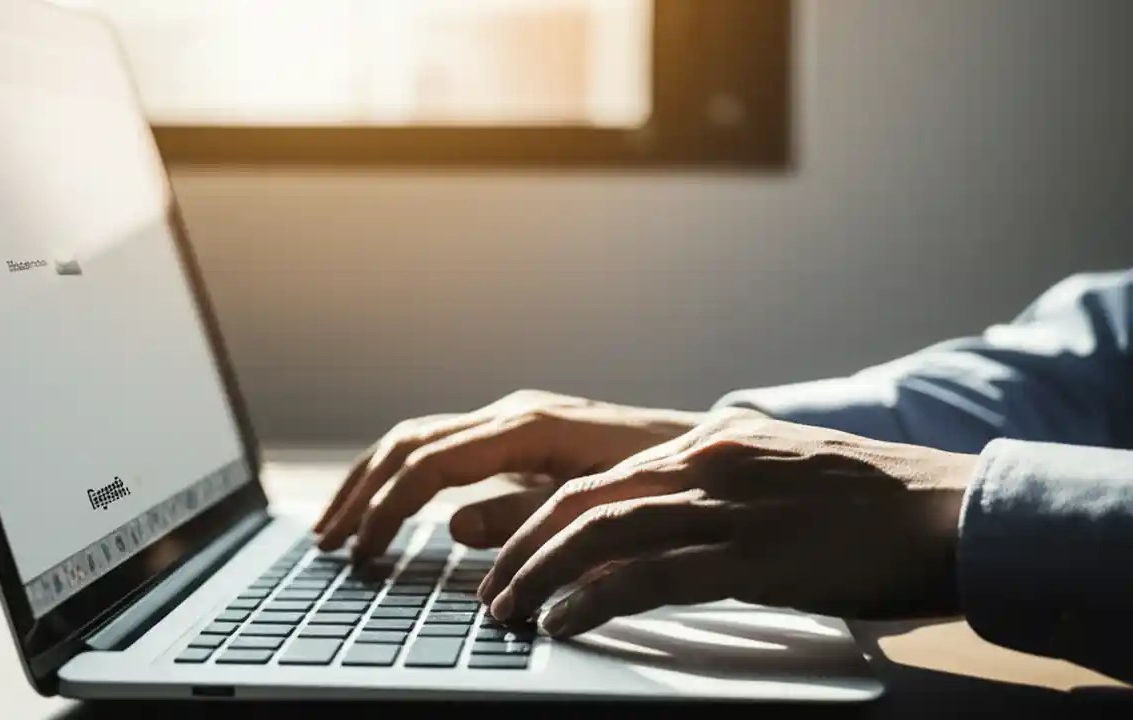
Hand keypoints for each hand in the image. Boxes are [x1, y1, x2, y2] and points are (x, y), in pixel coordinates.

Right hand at [313, 389, 705, 560]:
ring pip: (420, 440)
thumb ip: (531, 519)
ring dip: (374, 481)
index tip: (362, 552)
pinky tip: (393, 508)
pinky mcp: (520, 437)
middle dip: (363, 492)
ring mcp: (514, 422)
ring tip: (340, 526)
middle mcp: (513, 415)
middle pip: (410, 443)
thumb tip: (454, 528)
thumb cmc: (668, 482)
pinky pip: (444, 450)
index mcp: (529, 428)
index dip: (388, 509)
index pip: (430, 463)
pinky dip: (405, 478)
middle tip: (330, 542)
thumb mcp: (605, 508)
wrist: (712, 451)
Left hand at [478, 408, 978, 635]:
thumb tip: (659, 526)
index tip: (508, 551)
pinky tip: (563, 619)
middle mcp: (708, 461)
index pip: (600, 476)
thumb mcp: (775, 481)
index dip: (541, 515)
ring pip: (604, 530)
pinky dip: (597, 596)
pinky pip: (653, 573)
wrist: (950, 512)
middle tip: (491, 587)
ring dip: (543, 572)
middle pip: (585, 497)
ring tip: (507, 609)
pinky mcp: (754, 553)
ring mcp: (730, 504)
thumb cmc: (868, 507)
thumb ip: (714, 494)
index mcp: (711, 442)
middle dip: (524, 544)